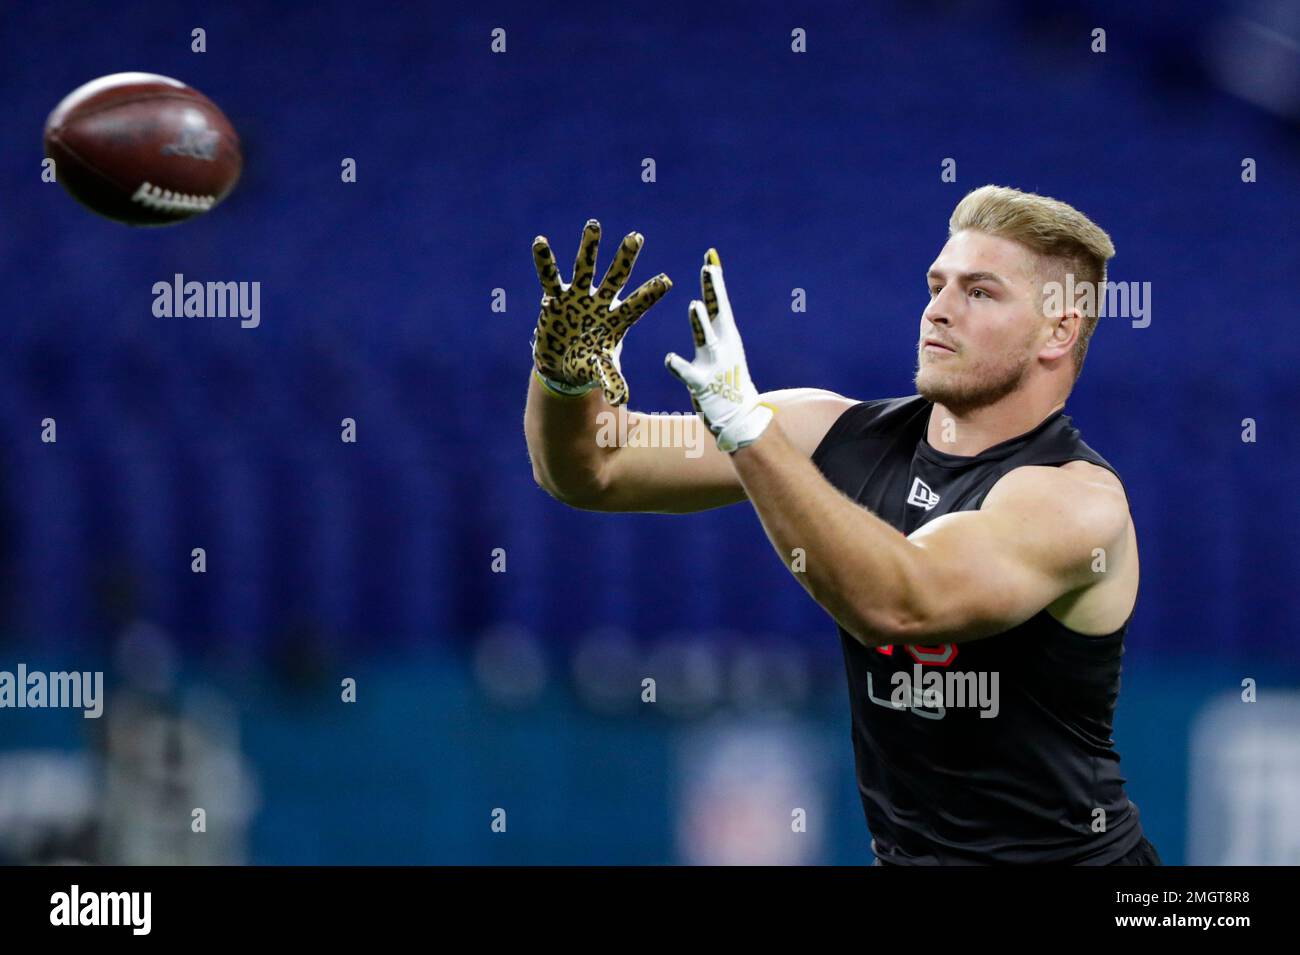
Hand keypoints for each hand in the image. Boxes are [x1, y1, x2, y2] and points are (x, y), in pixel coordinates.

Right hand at [530, 219, 671, 405]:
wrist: (562, 366)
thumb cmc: (587, 366)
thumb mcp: (600, 372)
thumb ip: (611, 380)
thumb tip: (621, 399)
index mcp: (617, 321)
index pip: (638, 305)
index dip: (651, 294)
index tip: (668, 280)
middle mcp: (600, 304)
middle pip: (616, 278)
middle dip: (625, 258)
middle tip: (636, 236)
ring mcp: (578, 298)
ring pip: (585, 269)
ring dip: (589, 248)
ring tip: (593, 224)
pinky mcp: (556, 299)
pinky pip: (549, 277)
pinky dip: (545, 261)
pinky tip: (540, 242)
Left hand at [664, 249, 773, 451]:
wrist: (740, 416)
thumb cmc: (727, 378)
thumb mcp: (723, 347)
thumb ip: (712, 323)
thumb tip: (705, 298)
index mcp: (727, 335)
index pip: (719, 302)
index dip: (715, 280)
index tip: (710, 255)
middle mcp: (723, 346)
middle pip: (717, 313)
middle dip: (714, 290)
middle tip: (708, 268)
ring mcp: (714, 365)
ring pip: (706, 339)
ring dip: (700, 323)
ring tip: (695, 305)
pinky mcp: (702, 384)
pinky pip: (688, 373)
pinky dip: (679, 366)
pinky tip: (670, 359)